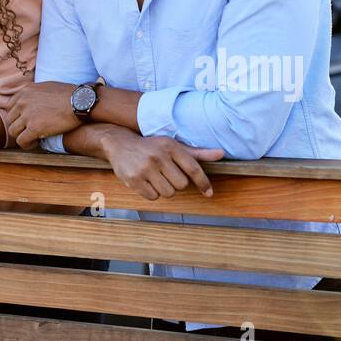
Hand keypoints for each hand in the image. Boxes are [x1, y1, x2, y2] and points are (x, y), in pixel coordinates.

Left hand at [7, 81, 79, 148]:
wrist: (80, 102)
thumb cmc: (69, 94)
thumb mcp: (47, 86)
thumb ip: (35, 93)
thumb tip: (34, 101)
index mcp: (25, 91)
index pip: (10, 107)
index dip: (18, 117)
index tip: (27, 121)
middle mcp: (22, 102)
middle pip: (10, 120)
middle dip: (20, 126)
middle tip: (31, 130)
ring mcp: (27, 115)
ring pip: (13, 132)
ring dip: (22, 136)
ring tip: (34, 138)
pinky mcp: (34, 128)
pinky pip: (22, 141)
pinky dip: (27, 144)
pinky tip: (37, 142)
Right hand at [100, 131, 223, 200]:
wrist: (119, 143)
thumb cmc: (152, 146)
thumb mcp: (174, 145)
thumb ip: (197, 152)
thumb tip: (221, 153)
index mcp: (171, 146)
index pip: (193, 168)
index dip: (203, 182)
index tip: (209, 193)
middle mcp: (158, 156)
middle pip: (181, 185)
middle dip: (177, 183)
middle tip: (167, 174)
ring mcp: (145, 168)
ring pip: (168, 193)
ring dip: (165, 189)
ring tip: (156, 177)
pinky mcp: (134, 179)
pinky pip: (153, 197)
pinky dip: (152, 193)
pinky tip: (146, 181)